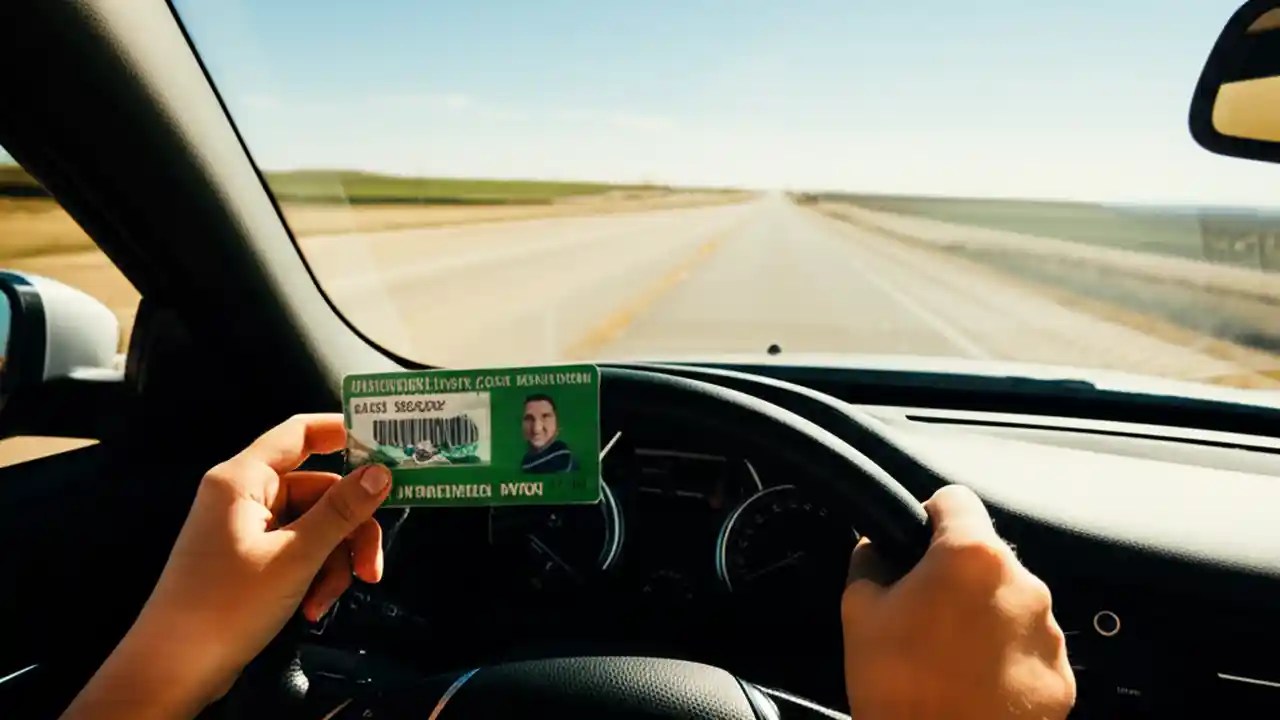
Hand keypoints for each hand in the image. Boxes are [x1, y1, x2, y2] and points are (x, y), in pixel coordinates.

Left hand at [62, 414, 391, 719]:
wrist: (172, 670)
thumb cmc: (226, 605)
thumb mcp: (294, 557)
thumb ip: (341, 512)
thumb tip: (382, 472)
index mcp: (243, 478)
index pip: (300, 432)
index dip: (345, 430)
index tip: (389, 444)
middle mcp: (244, 495)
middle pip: (319, 490)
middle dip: (349, 530)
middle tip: (372, 568)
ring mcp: (247, 528)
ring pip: (315, 526)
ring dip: (333, 562)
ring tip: (330, 600)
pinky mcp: (251, 559)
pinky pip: (299, 551)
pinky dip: (313, 576)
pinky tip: (313, 608)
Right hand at [841, 485, 1074, 718]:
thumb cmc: (897, 688)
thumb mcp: (858, 610)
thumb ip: (870, 560)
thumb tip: (878, 547)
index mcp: (971, 556)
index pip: (955, 499)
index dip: (929, 516)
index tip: (917, 541)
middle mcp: (1023, 584)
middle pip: (985, 556)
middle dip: (956, 576)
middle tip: (922, 613)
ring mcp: (1049, 632)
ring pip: (1010, 602)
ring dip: (984, 616)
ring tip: (947, 656)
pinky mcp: (1061, 676)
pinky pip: (1030, 647)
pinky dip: (1006, 657)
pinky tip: (973, 681)